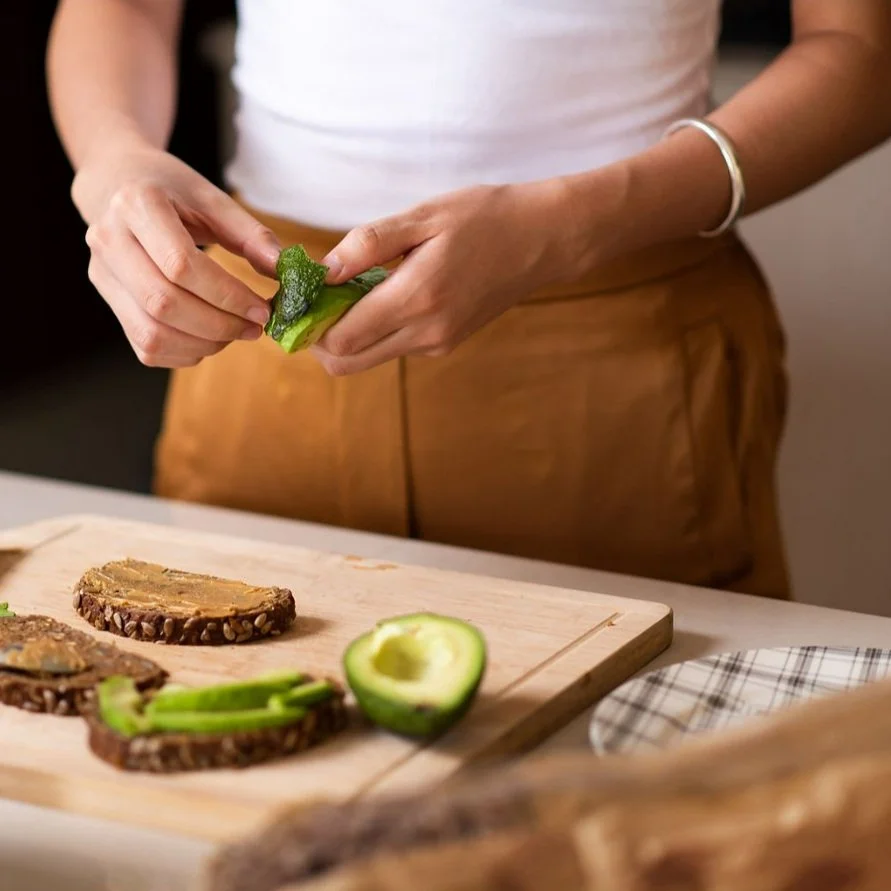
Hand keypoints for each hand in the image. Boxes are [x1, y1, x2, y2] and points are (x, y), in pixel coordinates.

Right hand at [74, 137, 280, 367]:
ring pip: (151, 333)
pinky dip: (184, 353)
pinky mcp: (107, 299)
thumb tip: (286, 270)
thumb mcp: (212, 199)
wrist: (117, 183)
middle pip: (164, 303)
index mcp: (137, 205)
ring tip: (234, 333)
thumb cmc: (172, 190)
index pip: (181, 265)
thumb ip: (251, 235)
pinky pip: (145, 346)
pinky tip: (209, 339)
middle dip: (219, 325)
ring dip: (203, 344)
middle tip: (254, 328)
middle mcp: (108, 241)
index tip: (263, 310)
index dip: (227, 295)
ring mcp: (102, 274)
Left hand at [311, 181, 575, 375]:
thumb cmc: (485, 217)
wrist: (543, 239)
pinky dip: (377, 329)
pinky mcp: (446, 343)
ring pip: (369, 358)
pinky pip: (395, 348)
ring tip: (354, 288)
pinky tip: (387, 292)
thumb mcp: (424, 216)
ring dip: (350, 333)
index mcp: (416, 298)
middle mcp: (426, 332)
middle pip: (346, 363)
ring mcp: (437, 343)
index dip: (310, 321)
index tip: (304, 292)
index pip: (340, 339)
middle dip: (322, 337)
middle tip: (319, 298)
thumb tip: (323, 271)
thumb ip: (369, 244)